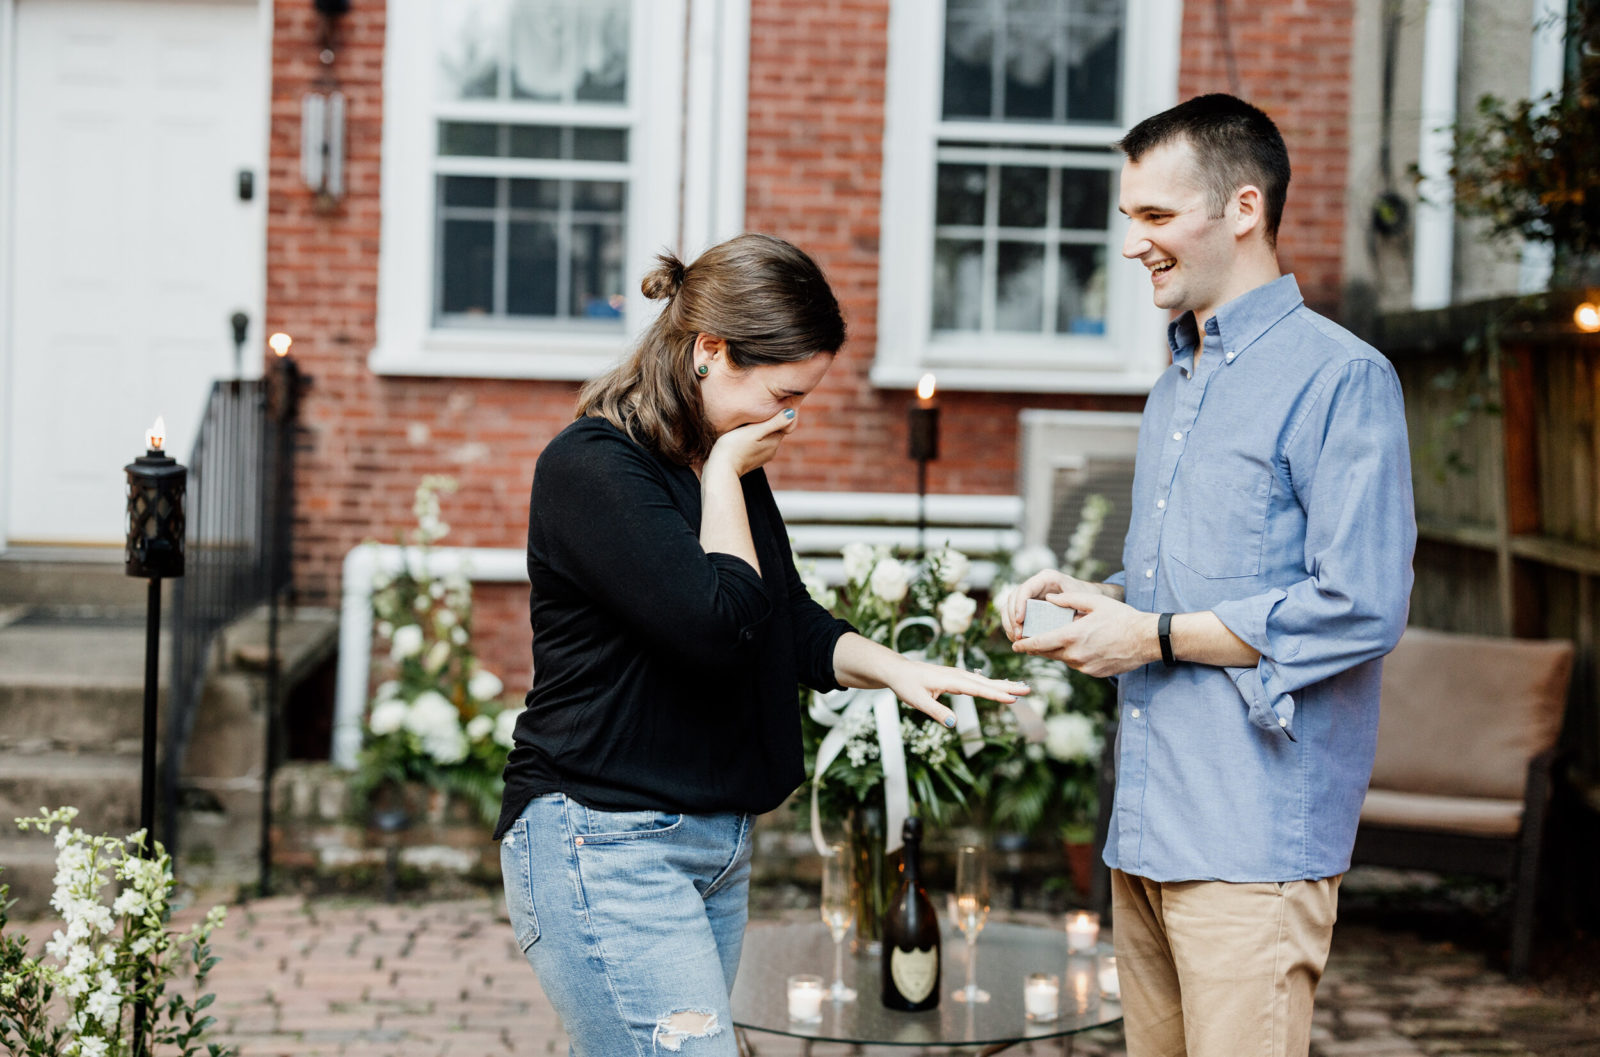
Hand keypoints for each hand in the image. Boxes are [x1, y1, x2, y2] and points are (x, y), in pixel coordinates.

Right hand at [705, 409, 797, 476]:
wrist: (720, 469)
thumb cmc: (734, 446)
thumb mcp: (754, 431)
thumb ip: (774, 422)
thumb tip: (792, 413)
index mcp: (774, 441)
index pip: (782, 423)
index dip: (775, 413)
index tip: (766, 404)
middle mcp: (771, 450)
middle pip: (773, 430)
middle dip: (767, 421)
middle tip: (755, 410)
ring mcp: (761, 457)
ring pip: (764, 438)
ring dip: (758, 430)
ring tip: (746, 422)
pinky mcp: (751, 461)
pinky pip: (755, 445)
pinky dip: (752, 439)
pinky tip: (741, 435)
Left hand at [880, 656, 1031, 726]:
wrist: (899, 670)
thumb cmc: (906, 685)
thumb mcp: (918, 701)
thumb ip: (936, 711)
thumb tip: (954, 724)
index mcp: (950, 680)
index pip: (977, 689)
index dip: (995, 694)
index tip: (1012, 698)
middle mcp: (957, 675)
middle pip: (986, 682)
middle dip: (1007, 687)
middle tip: (1027, 690)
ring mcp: (958, 675)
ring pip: (985, 681)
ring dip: (1003, 684)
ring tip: (1022, 688)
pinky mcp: (957, 678)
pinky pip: (979, 682)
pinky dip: (993, 684)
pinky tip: (1003, 687)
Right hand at [1000, 569, 1100, 640]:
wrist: (1089, 596)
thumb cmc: (1087, 596)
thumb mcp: (1081, 599)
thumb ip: (1069, 609)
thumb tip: (1056, 626)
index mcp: (1047, 578)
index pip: (1026, 589)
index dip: (1019, 604)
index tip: (1020, 621)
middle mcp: (1035, 584)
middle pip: (1012, 597)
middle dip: (1011, 617)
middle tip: (1018, 635)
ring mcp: (1030, 594)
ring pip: (1009, 606)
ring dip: (1009, 623)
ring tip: (1016, 639)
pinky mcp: (1028, 605)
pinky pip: (1013, 614)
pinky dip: (1012, 626)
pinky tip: (1018, 638)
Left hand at [1012, 590, 1157, 677]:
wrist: (1146, 639)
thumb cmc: (1122, 617)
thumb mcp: (1094, 602)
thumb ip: (1069, 600)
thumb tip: (1048, 598)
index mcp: (1072, 636)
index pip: (1039, 644)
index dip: (1024, 645)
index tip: (1015, 645)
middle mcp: (1075, 654)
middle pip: (1048, 653)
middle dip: (1038, 648)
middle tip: (1030, 642)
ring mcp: (1085, 666)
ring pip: (1063, 659)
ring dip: (1057, 651)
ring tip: (1059, 639)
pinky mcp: (1094, 673)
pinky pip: (1077, 664)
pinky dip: (1074, 656)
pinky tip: (1082, 646)